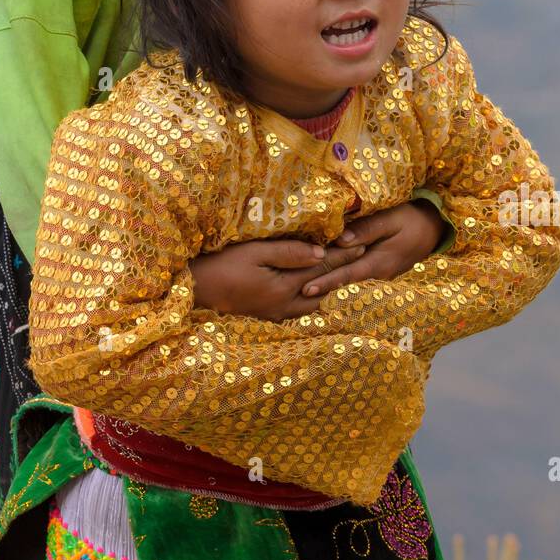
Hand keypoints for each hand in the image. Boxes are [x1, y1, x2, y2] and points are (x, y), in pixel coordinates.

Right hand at [189, 236, 368, 322]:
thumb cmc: (223, 264)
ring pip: (314, 304)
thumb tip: (322, 252)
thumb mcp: (255, 252)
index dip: (342, 255)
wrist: (196, 289)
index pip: (321, 269)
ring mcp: (276, 314)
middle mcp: (284, 306)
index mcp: (283, 288)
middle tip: (363, 260)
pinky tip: (319, 292)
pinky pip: (300, 310)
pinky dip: (314, 298)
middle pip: (323, 289)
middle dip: (343, 273)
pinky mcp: (268, 316)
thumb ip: (289, 253)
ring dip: (330, 289)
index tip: (362, 244)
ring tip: (347, 276)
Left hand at [301, 201, 446, 298]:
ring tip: (305, 294)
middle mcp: (378, 274)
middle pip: (345, 283)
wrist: (436, 227)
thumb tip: (340, 240)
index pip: (346, 275)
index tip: (305, 289)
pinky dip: (342, 280)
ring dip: (330, 287)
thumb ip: (367, 229)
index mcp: (379, 262)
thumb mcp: (391, 219)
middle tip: (296, 296)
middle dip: (321, 289)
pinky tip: (328, 282)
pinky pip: (358, 278)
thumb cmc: (412, 219)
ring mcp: (381, 274)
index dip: (325, 282)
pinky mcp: (381, 270)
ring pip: (350, 282)